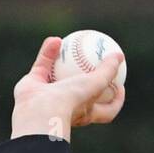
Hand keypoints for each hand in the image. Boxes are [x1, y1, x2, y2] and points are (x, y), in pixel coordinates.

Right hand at [10, 35, 125, 141]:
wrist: (39, 110)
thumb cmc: (72, 101)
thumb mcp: (96, 85)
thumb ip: (108, 71)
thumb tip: (119, 56)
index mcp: (86, 113)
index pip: (106, 111)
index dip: (115, 100)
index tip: (120, 85)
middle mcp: (68, 106)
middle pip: (82, 92)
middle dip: (87, 77)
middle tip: (94, 60)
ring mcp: (49, 97)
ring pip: (59, 75)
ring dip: (66, 60)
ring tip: (74, 44)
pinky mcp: (33, 85)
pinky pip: (43, 64)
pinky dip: (48, 52)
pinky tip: (56, 39)